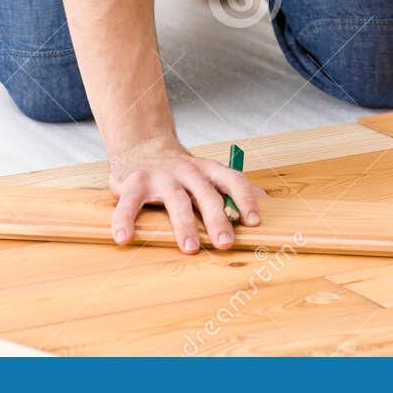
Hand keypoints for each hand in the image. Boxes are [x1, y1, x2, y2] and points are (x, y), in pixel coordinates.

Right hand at [108, 137, 262, 252]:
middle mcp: (188, 171)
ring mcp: (161, 177)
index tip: (254, 222)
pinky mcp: (134, 183)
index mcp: (208, 170)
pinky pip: (129, 204)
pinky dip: (125, 221)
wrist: (142, 145)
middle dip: (218, 220)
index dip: (245, 199)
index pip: (233, 180)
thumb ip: (230, 188)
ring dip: (185, 225)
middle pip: (206, 195)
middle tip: (226, 243)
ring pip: (176, 201)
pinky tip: (124, 239)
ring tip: (191, 248)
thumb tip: (268, 201)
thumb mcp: (208, 173)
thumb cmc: (181, 170)